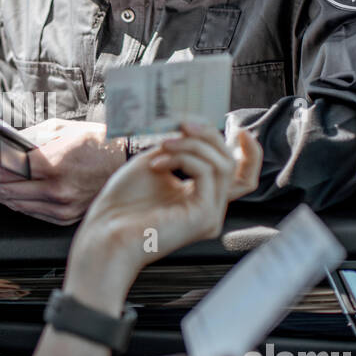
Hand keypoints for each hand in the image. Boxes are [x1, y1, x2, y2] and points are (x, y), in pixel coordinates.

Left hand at [0, 118, 125, 224]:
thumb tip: (0, 145)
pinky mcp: (66, 216)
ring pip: (15, 203)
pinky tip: (0, 196)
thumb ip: (27, 139)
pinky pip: (30, 211)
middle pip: (4, 188)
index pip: (4, 169)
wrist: (128, 161)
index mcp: (53, 163)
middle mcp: (56, 189)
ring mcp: (61, 206)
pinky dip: (12, 203)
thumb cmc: (96, 141)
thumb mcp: (59, 129)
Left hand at [62, 123, 262, 311]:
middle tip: (182, 123)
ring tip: (163, 143)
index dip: (250, 153)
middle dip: (209, 135)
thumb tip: (193, 127)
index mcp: (201, 199)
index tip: (240, 130)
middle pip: (231, 163)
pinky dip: (184, 158)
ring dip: (193, 144)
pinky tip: (158, 163)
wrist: (105, 232)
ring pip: (223, 165)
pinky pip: (208, 173)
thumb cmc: (122, 204)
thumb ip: (179, 148)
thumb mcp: (154, 163)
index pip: (242, 177)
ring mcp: (210, 215)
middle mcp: (211, 209)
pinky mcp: (204, 216)